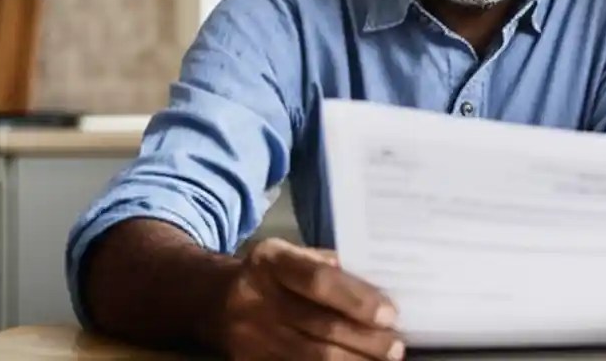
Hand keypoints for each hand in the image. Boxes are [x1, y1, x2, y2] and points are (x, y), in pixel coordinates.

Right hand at [216, 238, 403, 360]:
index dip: (357, 300)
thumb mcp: (293, 255)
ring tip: (382, 360)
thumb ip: (330, 268)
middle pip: (319, 325)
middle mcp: (255, 298)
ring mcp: (248, 335)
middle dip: (364, 340)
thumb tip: (379, 290)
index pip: (319, 282)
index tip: (389, 314)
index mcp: (271, 261)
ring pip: (310, 356)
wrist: (211, 298)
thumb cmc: (271, 274)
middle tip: (395, 346)